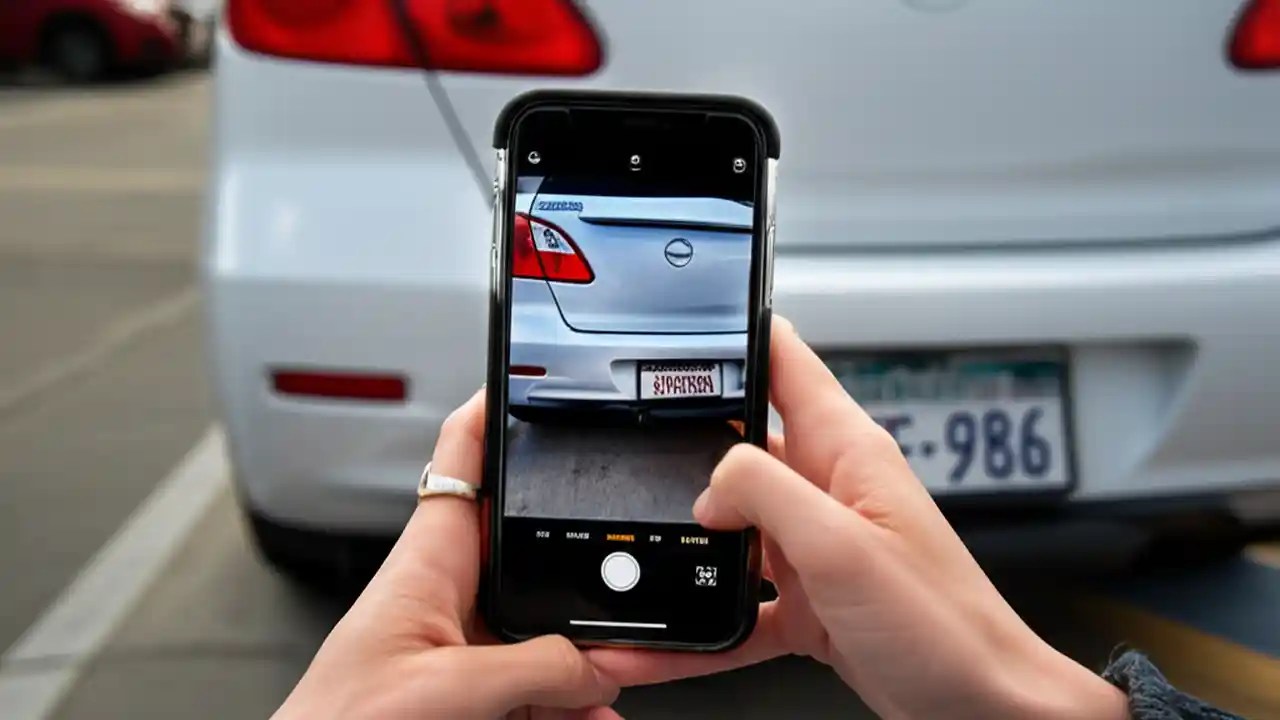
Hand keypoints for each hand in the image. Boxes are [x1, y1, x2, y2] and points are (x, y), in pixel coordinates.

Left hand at [275, 390, 619, 719]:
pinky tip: (601, 714)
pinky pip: (549, 684)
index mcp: (429, 560)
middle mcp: (454, 592)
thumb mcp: (441, 691)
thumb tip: (598, 665)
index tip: (542, 371)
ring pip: (555, 624)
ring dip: (599, 646)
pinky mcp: (480, 692)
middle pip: (540, 545)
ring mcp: (470, 644)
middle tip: (650, 560)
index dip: (500, 404)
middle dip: (595, 555)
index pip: (464, 454)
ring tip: (640, 665)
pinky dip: (582, 699)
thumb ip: (530, 672)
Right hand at [589, 319, 1127, 719]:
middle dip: (680, 454)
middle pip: (737, 448)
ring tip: (634, 567)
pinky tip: (660, 645)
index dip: (733, 331)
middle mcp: (827, 490)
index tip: (676, 328)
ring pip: (729, 533)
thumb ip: (766, 492)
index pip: (783, 359)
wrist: (978, 706)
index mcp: (845, 451)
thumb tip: (706, 484)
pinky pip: (736, 604)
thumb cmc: (944, 624)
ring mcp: (814, 547)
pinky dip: (698, 627)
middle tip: (627, 463)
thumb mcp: (842, 543)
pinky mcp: (807, 602)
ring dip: (682, 553)